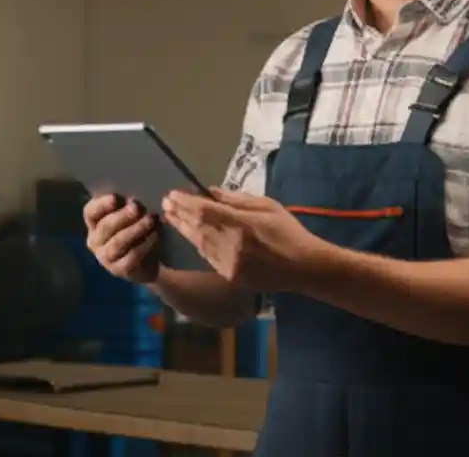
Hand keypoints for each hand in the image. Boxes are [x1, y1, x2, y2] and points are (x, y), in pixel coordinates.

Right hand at [83, 193, 159, 283]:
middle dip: (122, 216)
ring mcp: (105, 258)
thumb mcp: (131, 215)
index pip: (90, 212)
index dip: (101, 204)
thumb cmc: (136, 230)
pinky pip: (131, 256)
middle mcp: (95, 241)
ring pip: (117, 242)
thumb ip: (128, 206)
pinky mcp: (120, 270)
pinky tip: (155, 235)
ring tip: (150, 220)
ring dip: (135, 229)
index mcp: (94, 224)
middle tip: (137, 208)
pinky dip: (144, 244)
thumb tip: (133, 201)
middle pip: (105, 227)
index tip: (115, 197)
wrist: (148, 261)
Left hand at [161, 187, 325, 291]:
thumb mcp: (267, 206)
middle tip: (165, 203)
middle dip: (179, 214)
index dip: (185, 202)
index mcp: (241, 224)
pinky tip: (191, 236)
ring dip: (184, 229)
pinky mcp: (230, 276)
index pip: (204, 211)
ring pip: (198, 243)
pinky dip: (197, 245)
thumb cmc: (288, 231)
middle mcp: (230, 244)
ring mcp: (228, 263)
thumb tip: (211, 192)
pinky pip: (208, 257)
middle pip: (196, 227)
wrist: (303, 267)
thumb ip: (237, 199)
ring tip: (171, 217)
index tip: (172, 194)